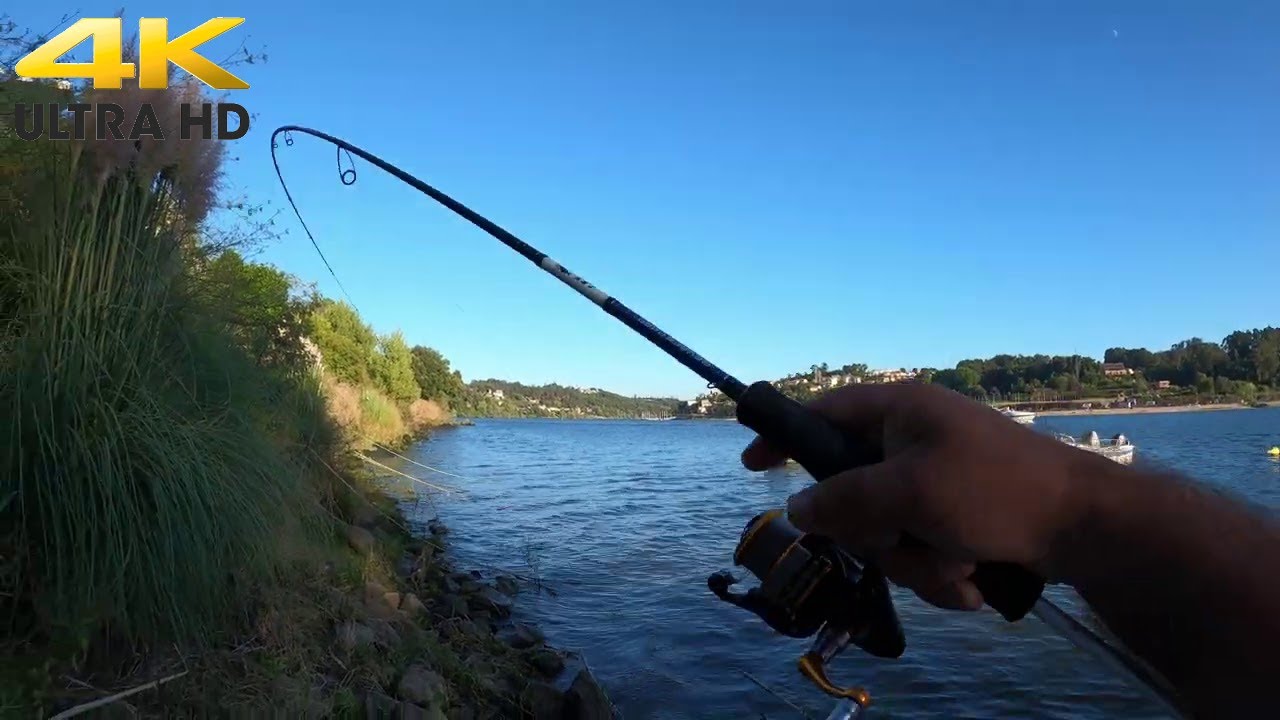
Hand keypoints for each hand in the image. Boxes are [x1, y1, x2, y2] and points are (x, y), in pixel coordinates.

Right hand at [741, 383, 1098, 611]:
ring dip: (917, 563)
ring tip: (959, 569)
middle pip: (853, 493)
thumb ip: (845, 501)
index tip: (753, 466)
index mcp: (901, 411)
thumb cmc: (997, 492)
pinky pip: (923, 550)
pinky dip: (943, 572)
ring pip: (889, 533)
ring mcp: (939, 480)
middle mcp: (915, 440)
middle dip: (878, 536)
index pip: (823, 413)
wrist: (1089, 526)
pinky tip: (975, 580)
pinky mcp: (961, 516)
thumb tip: (797, 510)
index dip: (784, 436)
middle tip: (902, 541)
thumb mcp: (910, 495)